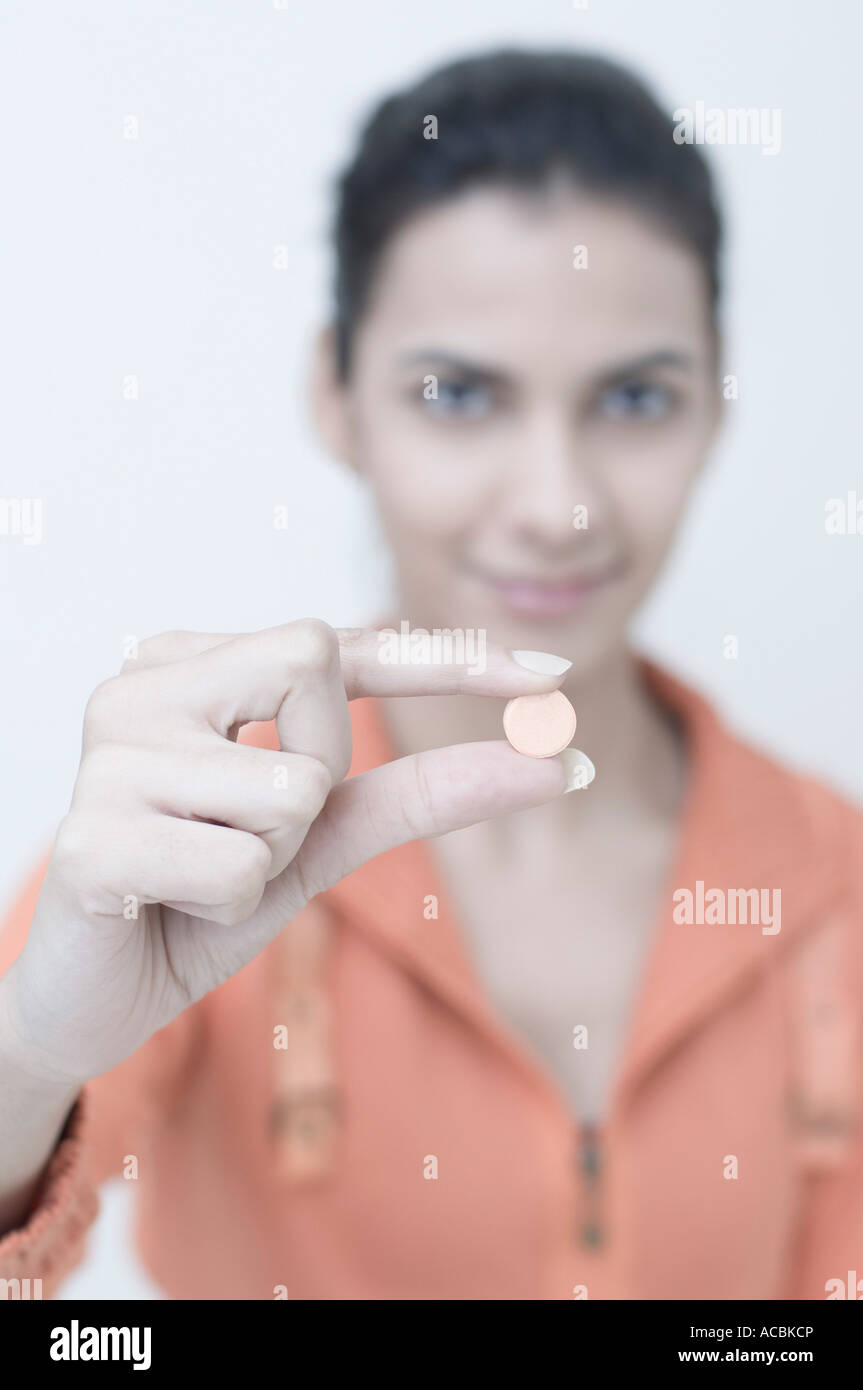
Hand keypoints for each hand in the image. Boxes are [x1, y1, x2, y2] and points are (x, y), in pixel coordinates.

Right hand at [1, 621, 570, 1088]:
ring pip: (291, 787)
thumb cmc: (201, 898)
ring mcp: (107, 752)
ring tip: (199, 876)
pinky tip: (167, 906)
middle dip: (321, 768)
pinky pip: (242, 868)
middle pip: (316, 664)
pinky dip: (230, 908)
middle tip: (253, 830)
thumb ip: (422, 792)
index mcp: (189, 666)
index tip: (557, 673)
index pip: (340, 641)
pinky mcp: (89, 837)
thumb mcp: (320, 838)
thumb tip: (557, 760)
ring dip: (271, 857)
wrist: (88, 1001)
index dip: (453, 657)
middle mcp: (141, 682)